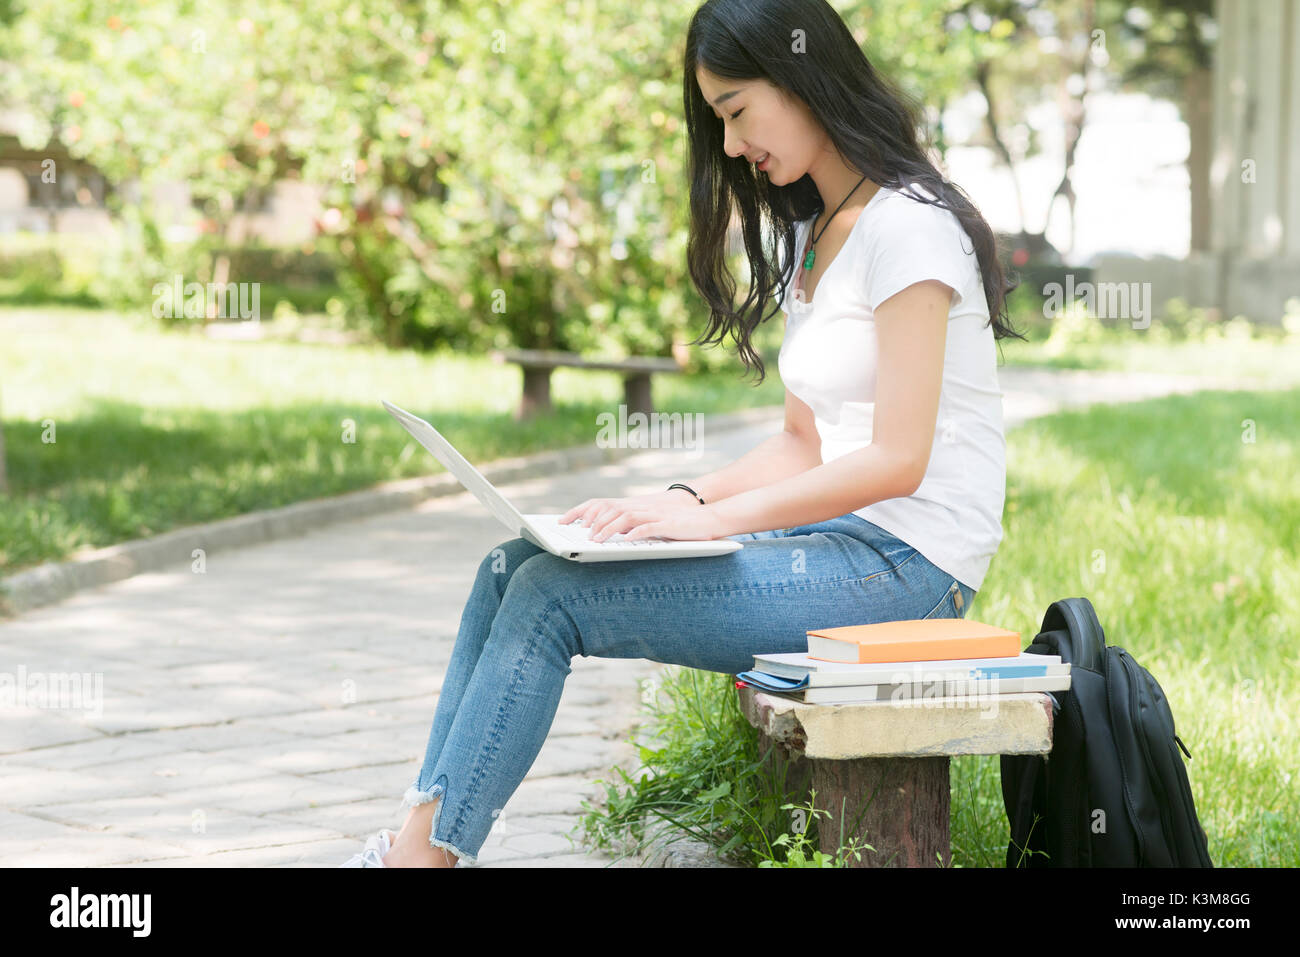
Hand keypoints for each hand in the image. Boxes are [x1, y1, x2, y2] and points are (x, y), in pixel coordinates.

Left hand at [560, 489, 718, 540]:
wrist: (709, 518)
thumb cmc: (680, 525)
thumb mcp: (652, 523)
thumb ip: (633, 526)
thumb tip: (612, 535)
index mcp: (636, 507)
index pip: (602, 504)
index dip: (581, 510)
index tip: (564, 520)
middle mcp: (642, 508)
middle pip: (610, 509)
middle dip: (591, 521)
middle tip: (578, 534)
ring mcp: (654, 515)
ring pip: (626, 518)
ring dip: (609, 529)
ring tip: (596, 540)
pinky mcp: (668, 525)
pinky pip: (648, 528)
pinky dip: (635, 533)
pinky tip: (625, 541)